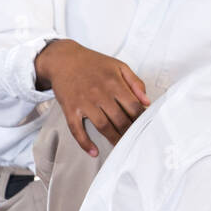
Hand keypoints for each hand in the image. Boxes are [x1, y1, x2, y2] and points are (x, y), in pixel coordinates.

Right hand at [34, 39, 149, 154]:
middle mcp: (100, 93)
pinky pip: (77, 129)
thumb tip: (147, 101)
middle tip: (134, 141)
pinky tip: (93, 151)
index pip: (134, 106)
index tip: (144, 126)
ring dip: (113, 139)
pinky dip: (85, 143)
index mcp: (114, 83)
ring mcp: (84, 102)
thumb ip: (135, 82)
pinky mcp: (70, 109)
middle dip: (129, 133)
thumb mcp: (118, 66)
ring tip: (120, 147)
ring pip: (103, 126)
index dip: (141, 119)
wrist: (64, 59)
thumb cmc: (92, 63)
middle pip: (120, 119)